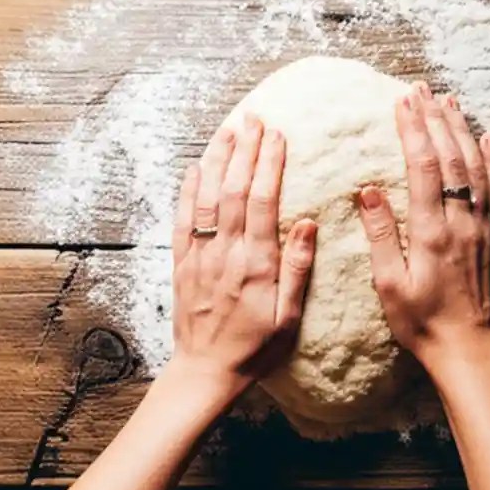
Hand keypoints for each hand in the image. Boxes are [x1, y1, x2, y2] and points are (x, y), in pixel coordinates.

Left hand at [169, 114, 318, 400]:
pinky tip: (195, 167)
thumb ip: (298, 269)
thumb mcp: (289, 317)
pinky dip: (188, 190)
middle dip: (244, 150)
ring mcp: (200, 256)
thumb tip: (307, 223)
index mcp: (256, 264)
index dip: (269, 164)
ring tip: (228, 129)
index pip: (262, 201)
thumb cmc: (255, 347)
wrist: (205, 371)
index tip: (278, 136)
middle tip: (254, 118)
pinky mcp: (182, 263)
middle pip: (233, 190)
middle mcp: (225, 253)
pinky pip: (182, 219)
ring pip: (206, 197)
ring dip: (217, 160)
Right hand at [356, 82, 489, 366]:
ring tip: (449, 101)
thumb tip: (368, 192)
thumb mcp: (390, 284)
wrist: (468, 350)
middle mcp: (461, 222)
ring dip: (461, 130)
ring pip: (475, 167)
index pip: (422, 167)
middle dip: (434, 119)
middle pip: (449, 157)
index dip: (412, 130)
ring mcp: (482, 227)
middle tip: (421, 89)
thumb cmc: (421, 323)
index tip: (401, 102)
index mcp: (431, 231)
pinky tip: (487, 139)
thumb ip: (381, 236)